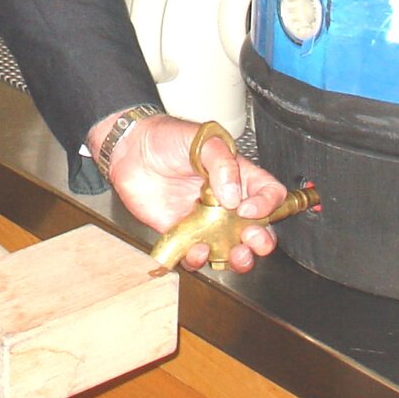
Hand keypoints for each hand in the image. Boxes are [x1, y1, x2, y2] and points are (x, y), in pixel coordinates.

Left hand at [96, 113, 285, 272]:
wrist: (130, 149)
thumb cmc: (166, 137)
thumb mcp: (202, 139)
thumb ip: (223, 162)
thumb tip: (234, 195)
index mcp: (238, 177)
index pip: (268, 194)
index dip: (268, 205)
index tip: (250, 208)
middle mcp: (226, 203)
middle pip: (257, 228)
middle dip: (261, 240)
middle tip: (252, 239)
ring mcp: (206, 221)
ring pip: (231, 248)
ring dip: (238, 258)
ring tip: (235, 255)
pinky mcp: (183, 234)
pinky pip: (197, 256)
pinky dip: (199, 260)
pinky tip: (197, 250)